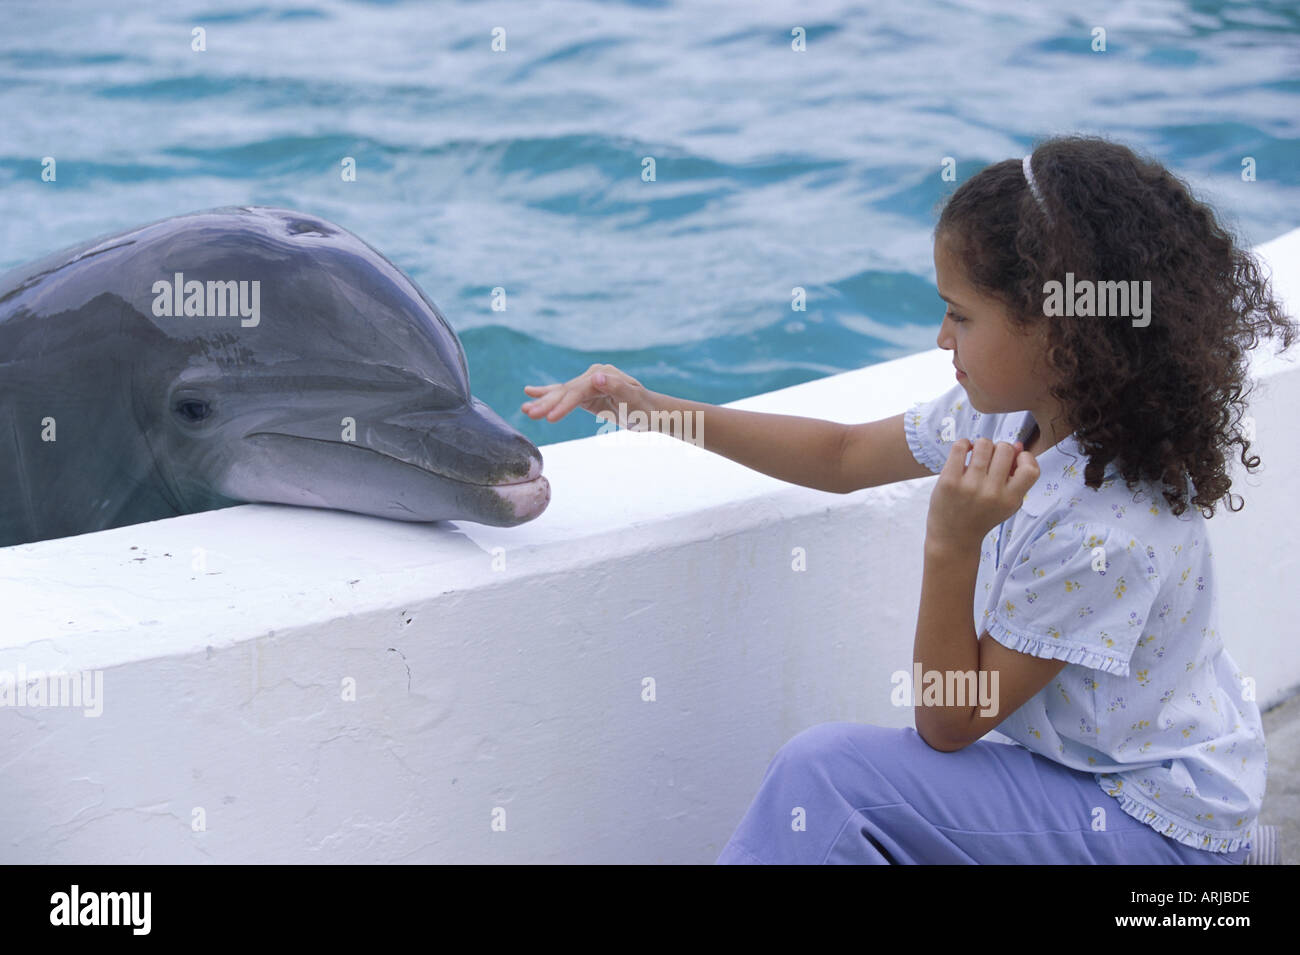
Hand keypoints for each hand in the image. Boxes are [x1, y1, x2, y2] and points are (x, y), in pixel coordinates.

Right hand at [522, 363, 651, 424]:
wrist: (652, 412)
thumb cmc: (646, 409)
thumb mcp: (634, 401)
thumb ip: (617, 388)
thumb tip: (597, 377)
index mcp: (603, 375)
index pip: (578, 391)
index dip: (563, 405)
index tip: (550, 418)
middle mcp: (593, 375)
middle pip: (566, 391)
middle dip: (547, 404)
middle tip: (528, 414)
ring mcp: (588, 383)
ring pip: (561, 393)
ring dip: (542, 402)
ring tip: (524, 410)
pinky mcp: (586, 393)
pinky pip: (564, 394)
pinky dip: (547, 393)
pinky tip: (529, 392)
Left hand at [925, 437, 1039, 551]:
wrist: (953, 537)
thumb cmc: (983, 516)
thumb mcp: (1007, 503)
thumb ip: (1016, 476)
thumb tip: (1018, 444)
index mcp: (1010, 500)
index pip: (1030, 469)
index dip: (1025, 458)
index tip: (1015, 460)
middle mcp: (992, 493)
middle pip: (1005, 449)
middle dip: (1001, 448)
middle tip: (992, 458)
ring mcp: (969, 486)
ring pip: (983, 444)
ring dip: (982, 445)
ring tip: (978, 455)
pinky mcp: (949, 481)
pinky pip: (960, 447)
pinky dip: (964, 444)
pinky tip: (965, 451)